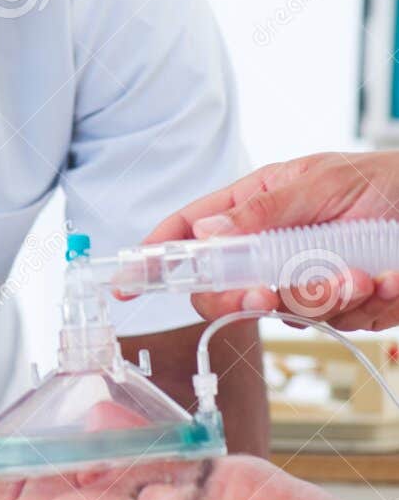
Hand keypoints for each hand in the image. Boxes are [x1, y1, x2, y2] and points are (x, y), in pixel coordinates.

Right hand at [141, 151, 398, 330]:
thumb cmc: (386, 180)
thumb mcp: (321, 181)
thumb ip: (263, 210)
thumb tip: (205, 232)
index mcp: (256, 205)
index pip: (192, 230)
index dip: (157, 254)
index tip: (127, 280)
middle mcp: (273, 246)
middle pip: (224, 288)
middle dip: (246, 295)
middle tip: (269, 290)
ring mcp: (306, 278)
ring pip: (285, 310)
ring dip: (326, 294)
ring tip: (365, 270)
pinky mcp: (342, 304)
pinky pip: (335, 319)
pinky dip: (365, 300)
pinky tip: (388, 276)